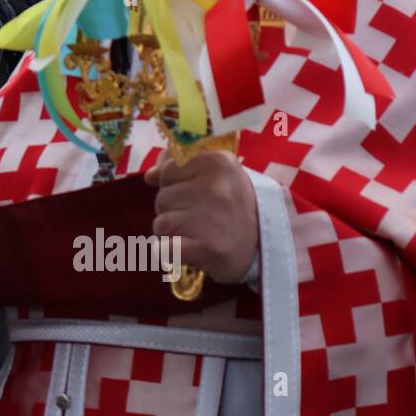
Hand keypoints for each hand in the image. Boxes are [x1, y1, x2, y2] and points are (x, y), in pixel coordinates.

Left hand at [144, 150, 258, 284]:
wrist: (266, 248)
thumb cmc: (234, 207)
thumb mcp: (215, 175)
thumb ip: (179, 168)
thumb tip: (150, 176)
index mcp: (216, 162)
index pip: (167, 171)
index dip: (176, 186)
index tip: (198, 195)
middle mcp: (214, 186)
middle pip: (162, 198)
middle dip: (174, 210)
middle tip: (202, 218)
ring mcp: (210, 216)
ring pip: (161, 223)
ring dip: (173, 233)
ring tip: (198, 233)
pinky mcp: (206, 246)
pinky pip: (163, 248)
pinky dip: (169, 253)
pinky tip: (187, 250)